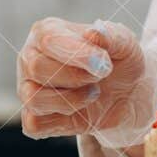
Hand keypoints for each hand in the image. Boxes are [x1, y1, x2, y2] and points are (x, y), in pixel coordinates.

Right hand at [16, 17, 156, 140]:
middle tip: (100, 76)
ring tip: (93, 93)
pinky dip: (60, 122)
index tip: (103, 63)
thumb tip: (93, 33)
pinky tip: (80, 111)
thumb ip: (111, 36)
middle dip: (76, 76)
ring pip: (33, 98)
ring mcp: (28, 89)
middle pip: (37, 68)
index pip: (49, 40)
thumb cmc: (119, 60)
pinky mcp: (34, 119)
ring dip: (70, 100)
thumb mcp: (125, 43)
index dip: (77, 54)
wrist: (128, 93)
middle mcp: (30, 58)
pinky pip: (34, 125)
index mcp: (46, 31)